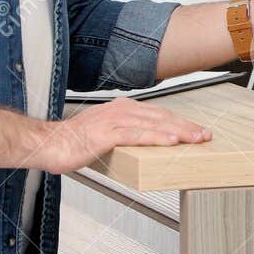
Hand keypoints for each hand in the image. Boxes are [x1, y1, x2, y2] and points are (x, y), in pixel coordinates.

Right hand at [41, 97, 209, 173]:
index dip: (180, 122)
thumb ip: (127, 135)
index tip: (197, 131)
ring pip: (153, 124)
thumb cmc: (74, 142)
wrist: (48, 144)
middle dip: (186, 126)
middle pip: (161, 117)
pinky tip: (170, 142)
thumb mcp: (107, 135)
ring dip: (178, 131)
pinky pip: (135, 135)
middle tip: (205, 135)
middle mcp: (120, 111)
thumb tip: (146, 143)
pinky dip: (155, 138)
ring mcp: (113, 121)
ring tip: (195, 138)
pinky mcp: (105, 134)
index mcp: (122, 109)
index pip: (159, 115)